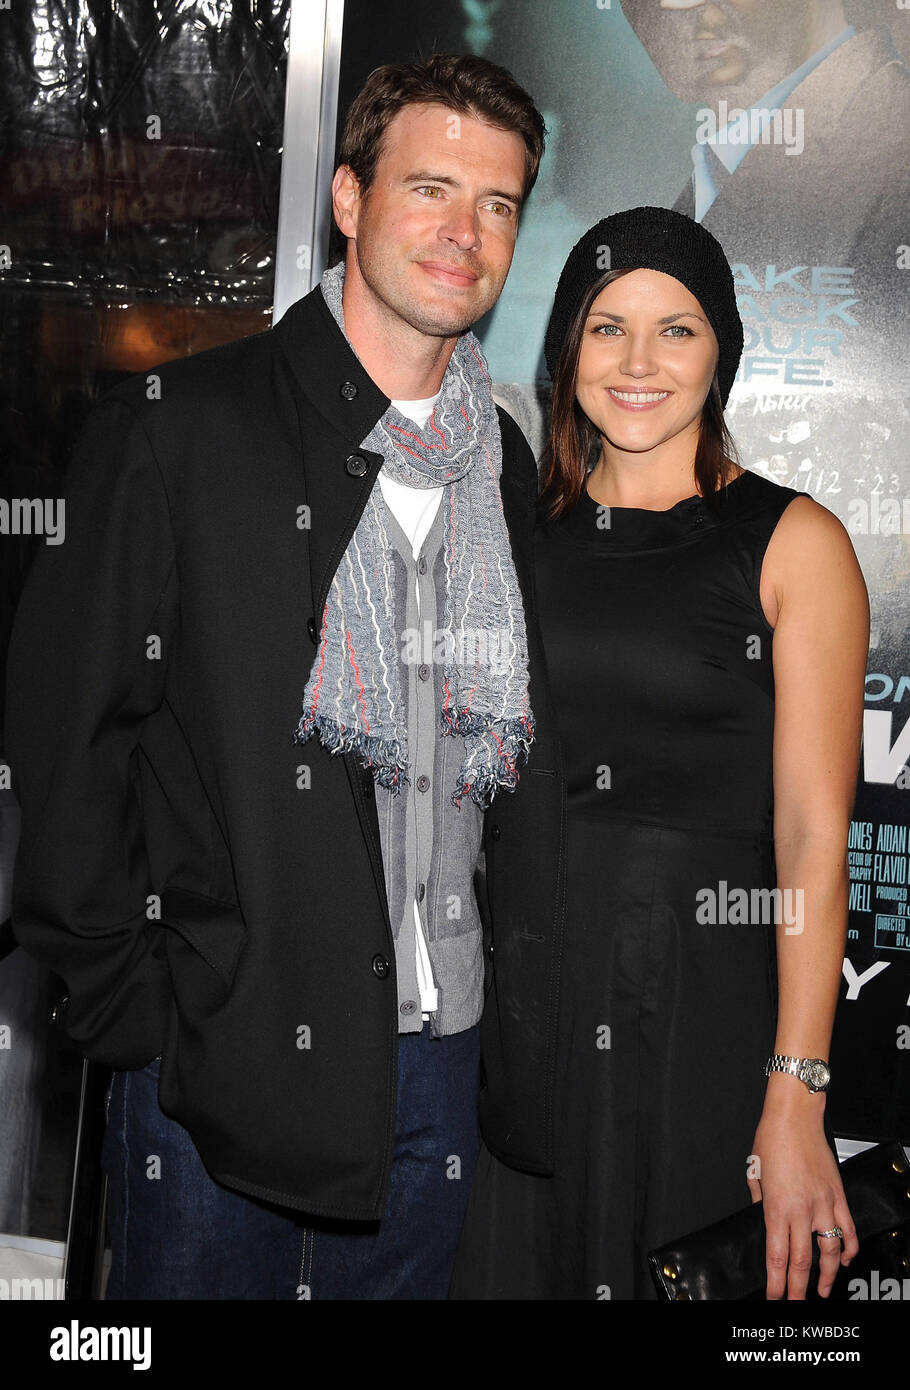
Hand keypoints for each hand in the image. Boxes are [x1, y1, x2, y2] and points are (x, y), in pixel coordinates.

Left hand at [749, 1099, 858, 1299]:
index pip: (777, 1256)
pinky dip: (849, 1248)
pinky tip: (846, 1259)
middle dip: (798, 1288)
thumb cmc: (772, 1138)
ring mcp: (824, 1204)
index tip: (773, 1297)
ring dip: (828, 1276)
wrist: (795, 1116)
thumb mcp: (754, 1173)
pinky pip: (848, 1229)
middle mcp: (802, 1210)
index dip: (775, 1283)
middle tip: (796, 1303)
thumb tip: (764, 1219)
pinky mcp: (838, 1195)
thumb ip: (759, 1201)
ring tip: (824, 1290)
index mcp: (776, 1206)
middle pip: (802, 1261)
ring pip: (830, 1252)